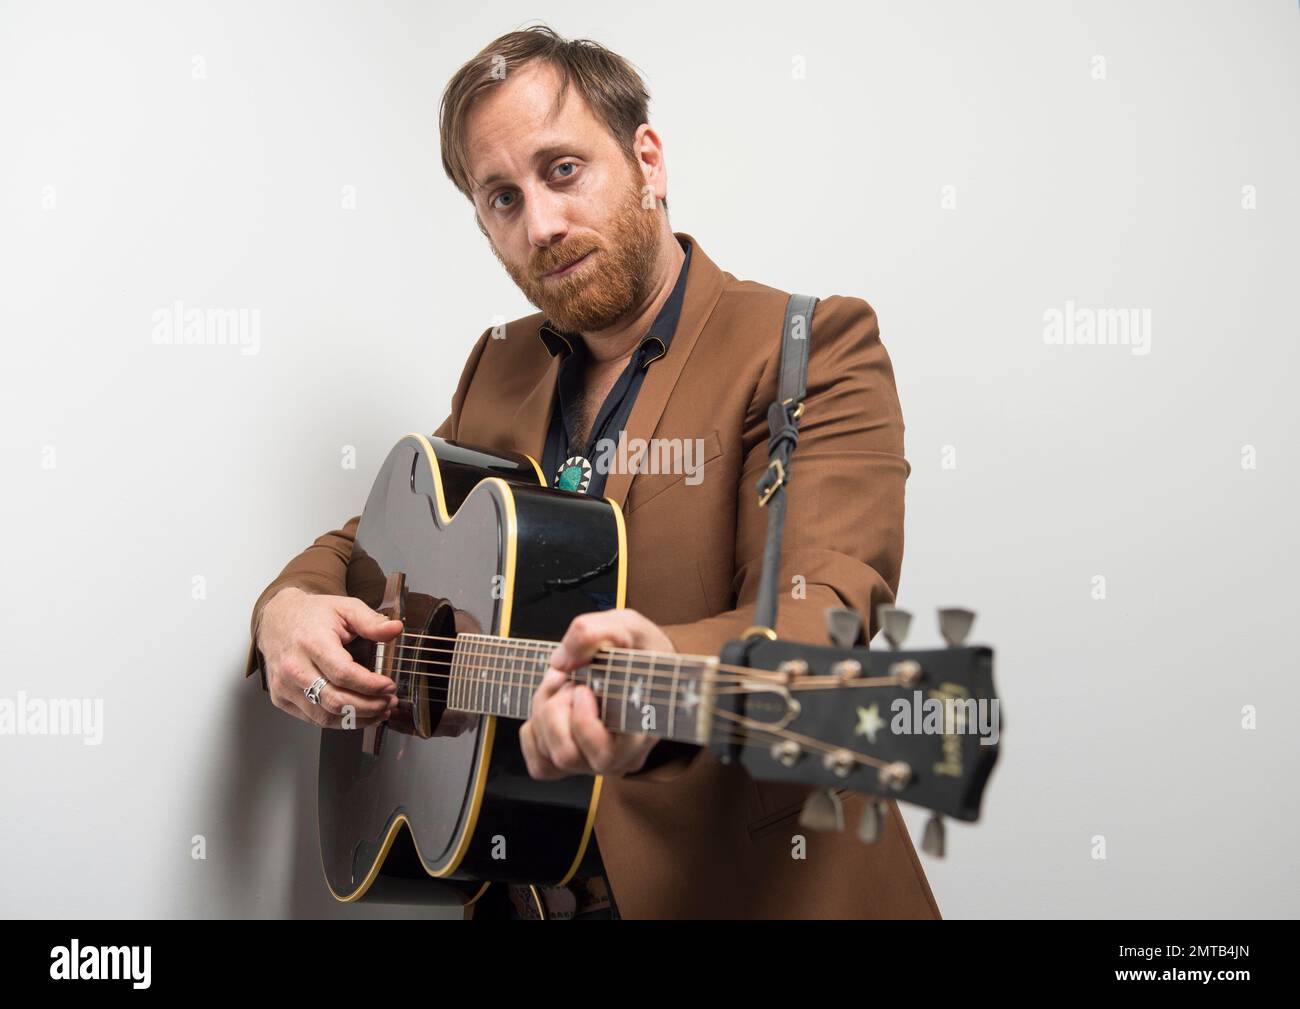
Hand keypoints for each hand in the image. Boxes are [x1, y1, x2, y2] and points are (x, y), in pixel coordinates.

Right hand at [257, 587, 400, 727]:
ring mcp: (284, 686)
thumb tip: (395, 629)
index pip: (343, 674)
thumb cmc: (313, 615)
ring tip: (380, 711)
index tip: (390, 686)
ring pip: (325, 716)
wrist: (277, 619)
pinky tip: (358, 714)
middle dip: (369, 706)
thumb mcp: (345, 608)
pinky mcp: (281, 698)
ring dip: (358, 718)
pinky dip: (339, 721)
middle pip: (335, 700)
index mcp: (311, 642)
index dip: (370, 685)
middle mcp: (294, 667)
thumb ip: (371, 621)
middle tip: (389, 701)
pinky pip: (314, 719)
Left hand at [520, 609, 674, 779]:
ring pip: (551, 758)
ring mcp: (596, 763)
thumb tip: (559, 662)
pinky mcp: (574, 763)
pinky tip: (553, 705)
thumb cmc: (640, 649)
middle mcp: (620, 757)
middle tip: (570, 680)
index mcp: (641, 731)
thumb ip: (593, 633)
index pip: (605, 754)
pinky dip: (535, 732)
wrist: (641, 660)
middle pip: (567, 756)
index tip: (582, 687)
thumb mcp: (626, 626)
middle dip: (555, 710)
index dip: (583, 722)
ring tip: (564, 685)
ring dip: (544, 713)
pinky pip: (540, 765)